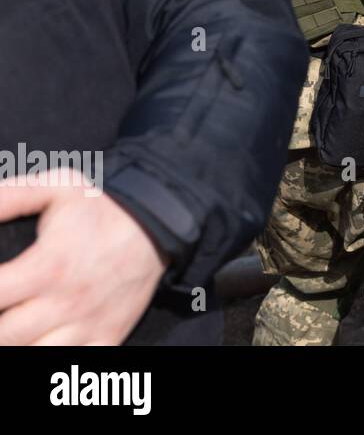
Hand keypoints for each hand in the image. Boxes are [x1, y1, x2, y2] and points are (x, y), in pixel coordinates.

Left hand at [0, 171, 167, 344]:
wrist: (159, 223)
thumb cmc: (102, 207)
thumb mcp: (56, 186)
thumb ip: (8, 197)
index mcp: (49, 267)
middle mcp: (68, 302)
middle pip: (5, 337)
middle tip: (0, 307)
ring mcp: (89, 324)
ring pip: (35, 355)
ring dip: (17, 343)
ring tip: (12, 328)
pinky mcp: (108, 336)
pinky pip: (73, 365)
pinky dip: (51, 358)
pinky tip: (39, 342)